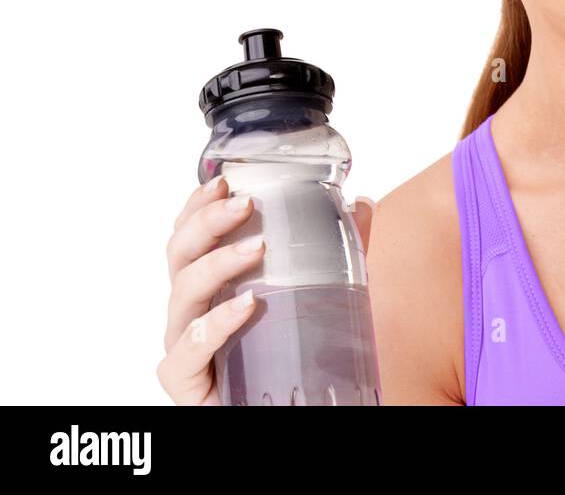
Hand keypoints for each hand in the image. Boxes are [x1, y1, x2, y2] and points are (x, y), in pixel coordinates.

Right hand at [156, 177, 373, 405]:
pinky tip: (245, 305)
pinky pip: (188, 351)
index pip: (191, 236)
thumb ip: (341, 250)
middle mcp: (191, 308)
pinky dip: (215, 324)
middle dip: (207, 222)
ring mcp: (184, 344)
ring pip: (182, 294)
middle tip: (245, 203)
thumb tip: (361, 202)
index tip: (224, 181)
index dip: (199, 206)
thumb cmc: (291, 349)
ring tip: (256, 247)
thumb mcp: (320, 291)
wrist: (290, 405)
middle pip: (179, 255)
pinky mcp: (186, 381)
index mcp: (211, 283)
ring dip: (217, 264)